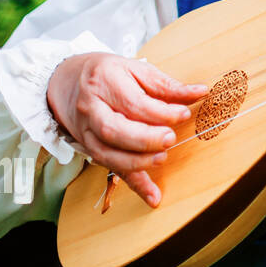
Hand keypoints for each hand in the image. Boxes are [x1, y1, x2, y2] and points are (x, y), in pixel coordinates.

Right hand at [46, 52, 210, 206]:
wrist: (65, 82)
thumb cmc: (107, 74)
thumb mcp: (136, 70)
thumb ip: (167, 85)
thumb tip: (200, 92)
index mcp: (104, 82)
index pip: (133, 104)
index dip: (161, 112)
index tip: (184, 114)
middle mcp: (91, 109)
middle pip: (114, 130)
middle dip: (144, 139)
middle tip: (169, 139)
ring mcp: (87, 132)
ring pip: (107, 154)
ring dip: (137, 162)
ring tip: (161, 159)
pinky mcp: (90, 149)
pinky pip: (112, 170)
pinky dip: (134, 185)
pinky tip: (154, 196)